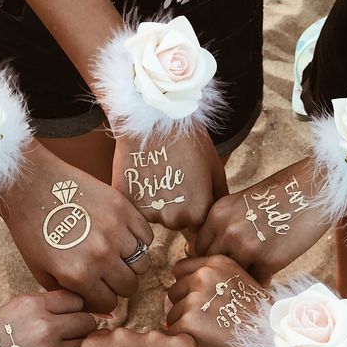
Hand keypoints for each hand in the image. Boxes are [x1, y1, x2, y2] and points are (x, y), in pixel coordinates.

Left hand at [0, 140, 153, 313]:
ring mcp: (115, 231)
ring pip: (142, 264)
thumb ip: (69, 294)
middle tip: (109, 274)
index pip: (109, 303)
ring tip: (118, 255)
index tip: (99, 290)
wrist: (30, 185)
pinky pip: (147, 237)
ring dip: (131, 264)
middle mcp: (101, 256)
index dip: (103, 299)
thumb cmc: (32, 230)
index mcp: (79, 275)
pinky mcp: (123, 208)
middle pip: (130, 286)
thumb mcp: (42, 272)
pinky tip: (123, 237)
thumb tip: (97, 309)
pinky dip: (139, 241)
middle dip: (119, 285)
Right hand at [0, 290, 95, 346]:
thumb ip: (39, 309)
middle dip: (82, 330)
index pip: (76, 299)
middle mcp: (44, 326)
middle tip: (71, 339)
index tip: (69, 318)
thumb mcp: (6, 312)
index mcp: (31, 304)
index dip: (75, 309)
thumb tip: (71, 307)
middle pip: (88, 321)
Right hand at [112, 128, 226, 232]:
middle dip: (176, 207)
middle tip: (173, 179)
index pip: (198, 225)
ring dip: (156, 203)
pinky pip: (134, 207)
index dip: (195, 208)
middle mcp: (173, 219)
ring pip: (155, 215)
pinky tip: (142, 175)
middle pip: (176, 222)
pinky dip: (137, 196)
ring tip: (157, 175)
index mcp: (198, 214)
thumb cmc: (189, 141)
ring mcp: (149, 213)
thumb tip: (219, 219)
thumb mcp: (215, 169)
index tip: (190, 189)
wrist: (154, 120)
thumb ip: (219, 198)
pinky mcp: (127, 203)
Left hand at [166, 255, 267, 346]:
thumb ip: (214, 276)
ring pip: (171, 313)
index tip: (198, 299)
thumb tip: (184, 282)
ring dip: (184, 324)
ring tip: (207, 331)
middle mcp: (204, 276)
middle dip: (182, 305)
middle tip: (204, 319)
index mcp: (216, 263)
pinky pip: (173, 330)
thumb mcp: (240, 280)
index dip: (185, 285)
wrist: (269, 339)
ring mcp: (195, 298)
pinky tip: (202, 342)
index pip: (180, 268)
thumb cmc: (257, 314)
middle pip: (173, 290)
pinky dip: (184, 339)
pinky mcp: (190, 321)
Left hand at [194, 157, 329, 281]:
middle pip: (212, 265)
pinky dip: (262, 280)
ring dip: (242, 278)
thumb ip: (225, 225)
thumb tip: (212, 254)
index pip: (199, 247)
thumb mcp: (241, 203)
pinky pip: (257, 281)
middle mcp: (227, 230)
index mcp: (217, 213)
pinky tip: (269, 273)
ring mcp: (247, 246)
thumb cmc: (281, 194)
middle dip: (223, 270)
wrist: (315, 188)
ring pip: (233, 275)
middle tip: (236, 272)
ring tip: (252, 274)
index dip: (209, 257)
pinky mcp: (269, 260)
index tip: (221, 261)